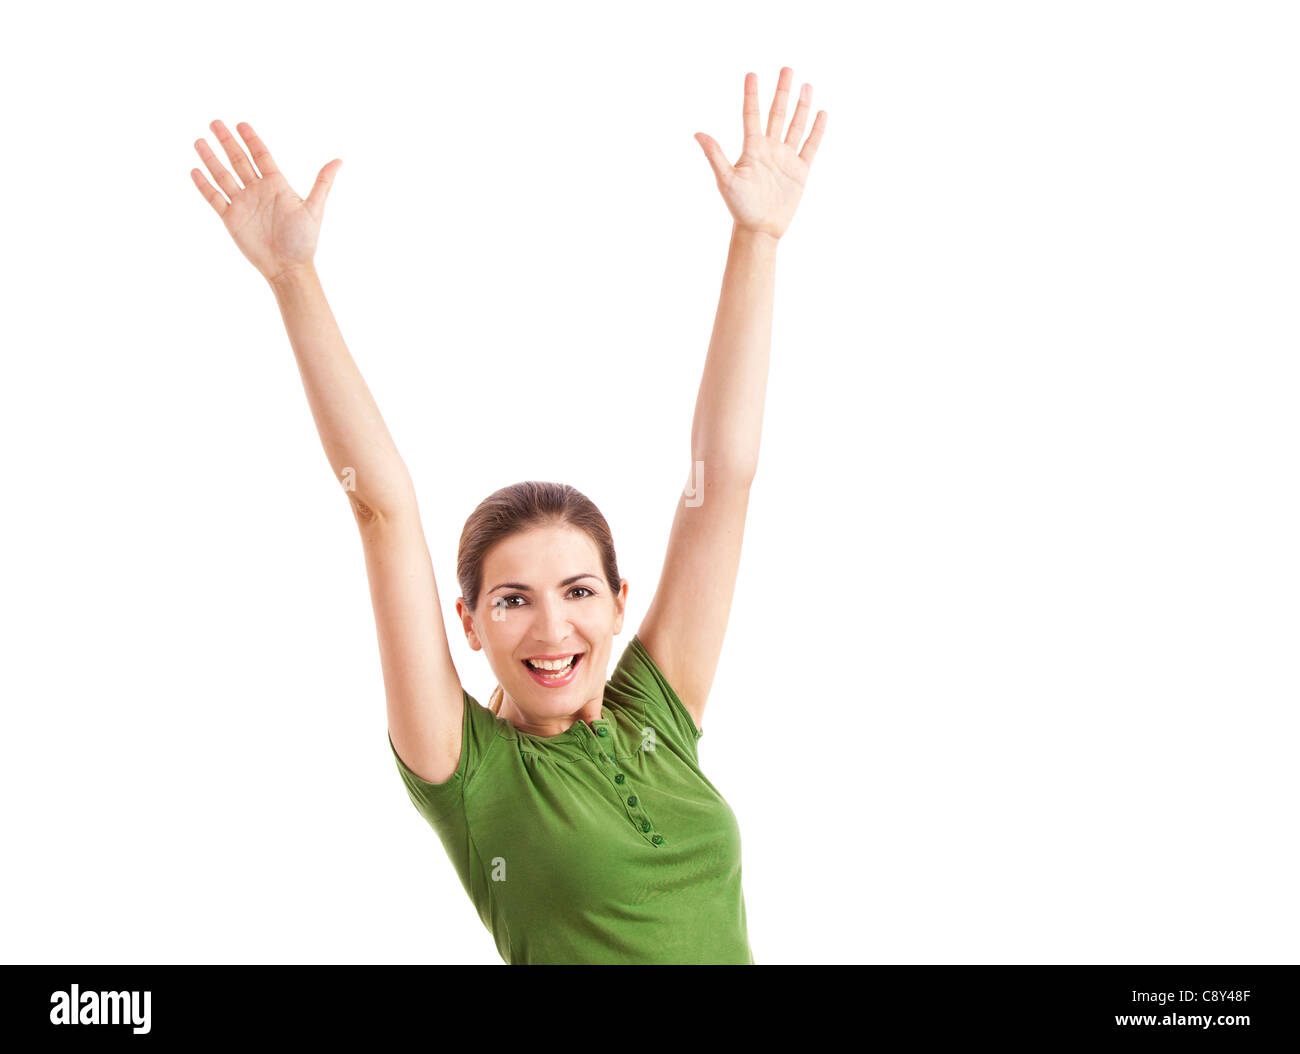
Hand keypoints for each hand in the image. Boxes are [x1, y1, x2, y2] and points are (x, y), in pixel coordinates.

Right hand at [190, 120, 341, 282]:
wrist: (289, 267)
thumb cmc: (304, 241)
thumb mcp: (314, 209)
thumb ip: (322, 183)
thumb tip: (339, 160)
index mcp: (277, 185)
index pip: (261, 156)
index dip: (251, 139)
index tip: (241, 124)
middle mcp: (257, 191)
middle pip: (239, 160)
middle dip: (227, 142)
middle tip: (215, 123)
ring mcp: (243, 203)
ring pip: (223, 176)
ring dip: (211, 159)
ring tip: (199, 141)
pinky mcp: (231, 218)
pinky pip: (215, 198)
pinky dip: (204, 185)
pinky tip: (195, 170)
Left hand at [694, 67, 826, 240]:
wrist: (760, 228)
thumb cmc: (739, 207)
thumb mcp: (725, 179)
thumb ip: (715, 154)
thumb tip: (697, 133)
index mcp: (751, 149)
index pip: (751, 115)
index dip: (751, 95)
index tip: (751, 74)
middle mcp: (769, 149)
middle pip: (777, 114)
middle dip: (782, 92)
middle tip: (786, 69)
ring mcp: (786, 158)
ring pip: (795, 126)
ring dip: (801, 106)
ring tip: (806, 85)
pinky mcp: (800, 170)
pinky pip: (810, 146)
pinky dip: (816, 130)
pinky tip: (820, 113)